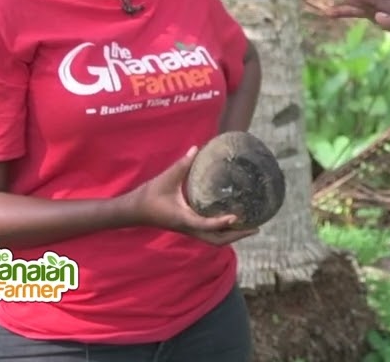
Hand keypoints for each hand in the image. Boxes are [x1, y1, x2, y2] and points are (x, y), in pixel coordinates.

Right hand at [122, 147, 258, 245]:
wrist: (134, 211)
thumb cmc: (149, 195)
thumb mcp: (166, 178)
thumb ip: (182, 164)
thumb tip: (196, 148)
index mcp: (183, 219)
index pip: (206, 224)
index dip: (221, 222)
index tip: (236, 217)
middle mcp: (189, 228)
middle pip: (216, 240)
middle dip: (236, 236)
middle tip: (255, 227)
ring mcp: (189, 229)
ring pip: (214, 240)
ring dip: (231, 236)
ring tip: (249, 227)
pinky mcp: (188, 227)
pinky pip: (209, 234)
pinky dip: (223, 231)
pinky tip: (233, 222)